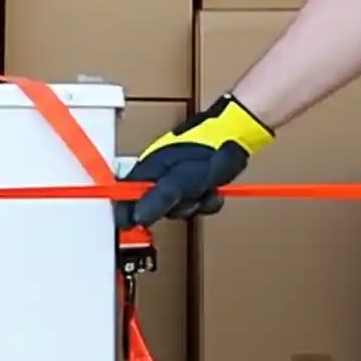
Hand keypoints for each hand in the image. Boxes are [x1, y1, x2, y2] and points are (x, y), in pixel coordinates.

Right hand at [115, 93, 274, 228]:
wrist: (235, 134)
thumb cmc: (208, 148)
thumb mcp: (180, 179)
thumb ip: (158, 199)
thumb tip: (137, 216)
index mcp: (148, 170)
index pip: (126, 197)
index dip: (128, 214)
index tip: (135, 226)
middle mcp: (159, 174)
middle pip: (156, 209)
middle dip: (176, 209)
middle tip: (188, 199)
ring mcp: (177, 178)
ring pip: (179, 208)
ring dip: (195, 204)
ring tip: (204, 190)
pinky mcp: (194, 182)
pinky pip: (197, 204)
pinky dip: (207, 200)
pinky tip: (212, 190)